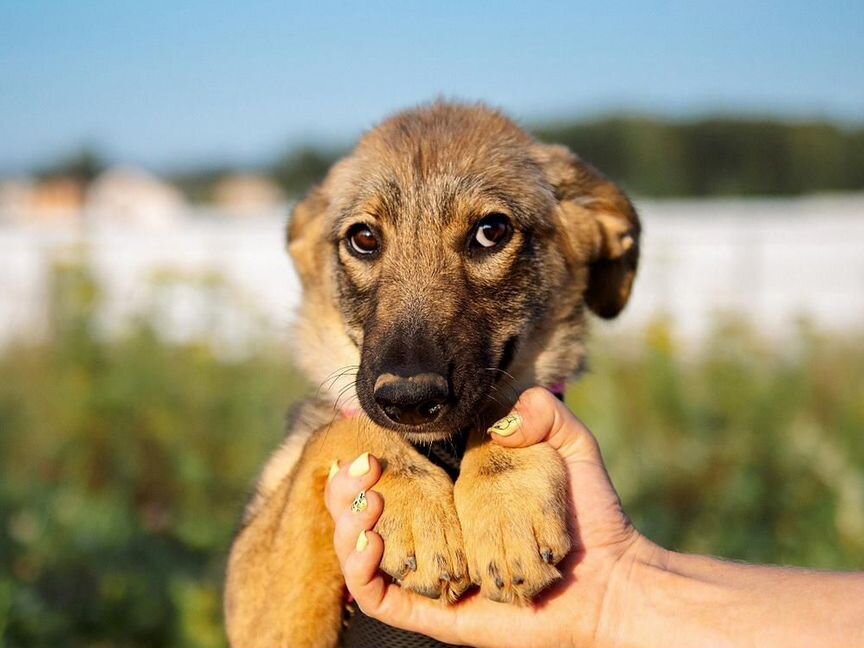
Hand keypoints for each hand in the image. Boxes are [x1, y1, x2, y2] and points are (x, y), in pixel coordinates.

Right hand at [324, 387, 660, 647]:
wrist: (610, 581)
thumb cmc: (590, 517)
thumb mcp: (570, 447)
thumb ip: (543, 412)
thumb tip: (503, 412)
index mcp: (452, 499)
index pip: (390, 478)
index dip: (365, 458)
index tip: (363, 438)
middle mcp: (433, 535)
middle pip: (361, 513)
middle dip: (343, 489)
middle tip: (357, 469)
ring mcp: (429, 572)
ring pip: (357, 552)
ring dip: (345, 522)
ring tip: (362, 501)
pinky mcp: (432, 611)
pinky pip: (375, 595)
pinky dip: (358, 567)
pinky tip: (371, 537)